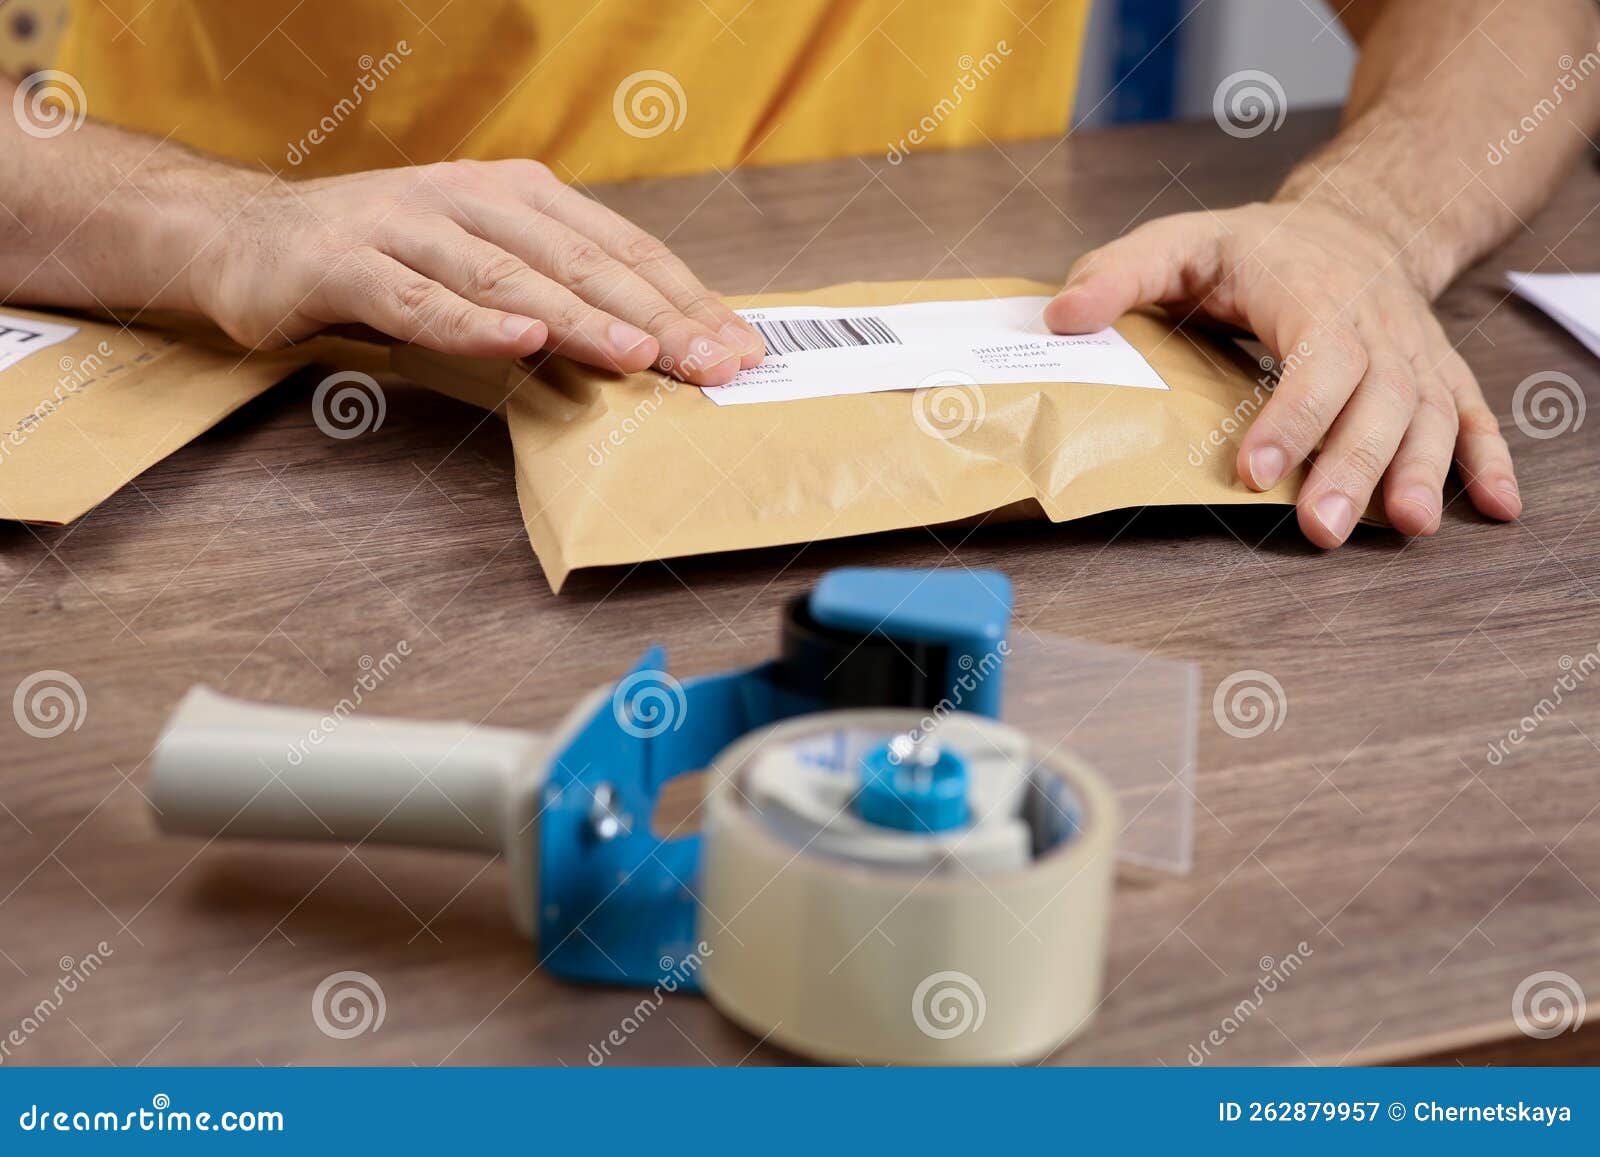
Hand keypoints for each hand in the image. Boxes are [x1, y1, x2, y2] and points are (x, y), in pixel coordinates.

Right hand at [190, 159, 763, 385]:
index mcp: (519, 195)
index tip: (740, 350)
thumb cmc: (385, 261)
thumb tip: (652, 352)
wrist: (247, 237)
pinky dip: (470, 322)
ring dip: (579, 319)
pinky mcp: (343, 263)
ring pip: (509, 277)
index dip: (684, 299)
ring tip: (640, 356)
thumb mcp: (481, 268)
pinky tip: (519, 343)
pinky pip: (417, 299)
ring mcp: (405, 224)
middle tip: (714, 364)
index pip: (620, 249)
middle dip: (655, 316)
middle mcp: (470, 198)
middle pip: (579, 261)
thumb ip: (554, 298)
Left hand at [1044, 201, 1520, 546]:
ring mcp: (1414, 356)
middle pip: (1375, 401)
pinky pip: (1472, 418)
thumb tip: (1061, 317)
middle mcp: (1376, 329)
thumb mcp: (1181, 244)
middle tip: (1324, 528)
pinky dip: (1489, 463)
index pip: (1312, 361)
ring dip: (1422, 472)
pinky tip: (1495, 510)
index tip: (1255, 469)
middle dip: (1352, 466)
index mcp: (1313, 296)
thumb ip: (1120, 276)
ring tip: (1408, 525)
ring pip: (1427, 416)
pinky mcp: (1436, 378)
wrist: (1353, 226)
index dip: (1290, 417)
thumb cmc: (1256, 249)